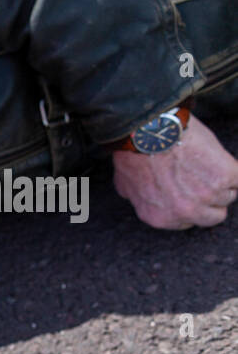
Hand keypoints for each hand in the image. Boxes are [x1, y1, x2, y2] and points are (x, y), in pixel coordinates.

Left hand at [113, 114, 237, 228]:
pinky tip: (220, 159)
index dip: (191, 204)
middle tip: (204, 179)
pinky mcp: (224, 176)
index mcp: (161, 218)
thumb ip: (137, 197)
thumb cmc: (135, 153)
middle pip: (214, 215)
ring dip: (222, 180)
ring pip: (229, 195)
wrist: (150, 131)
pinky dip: (232, 169)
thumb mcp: (125, 184)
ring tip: (205, 163)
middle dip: (212, 199)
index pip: (189, 222)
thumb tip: (140, 195)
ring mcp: (206, 195)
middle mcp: (185, 212)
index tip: (189, 190)